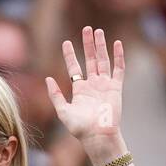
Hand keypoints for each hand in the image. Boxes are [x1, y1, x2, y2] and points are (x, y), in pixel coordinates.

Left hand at [46, 26, 126, 161]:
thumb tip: (48, 78)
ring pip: (102, 60)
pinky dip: (118, 56)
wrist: (98, 136)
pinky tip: (116, 43)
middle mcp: (92, 85)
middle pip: (90, 59)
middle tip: (86, 29)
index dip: (70, 55)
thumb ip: (55, 96)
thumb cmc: (80, 128)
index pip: (74, 68)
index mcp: (79, 90)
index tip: (66, 42)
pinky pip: (118, 69)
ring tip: (98, 31)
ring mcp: (105, 85)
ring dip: (100, 46)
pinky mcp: (116, 87)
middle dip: (88, 44)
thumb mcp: (63, 111)